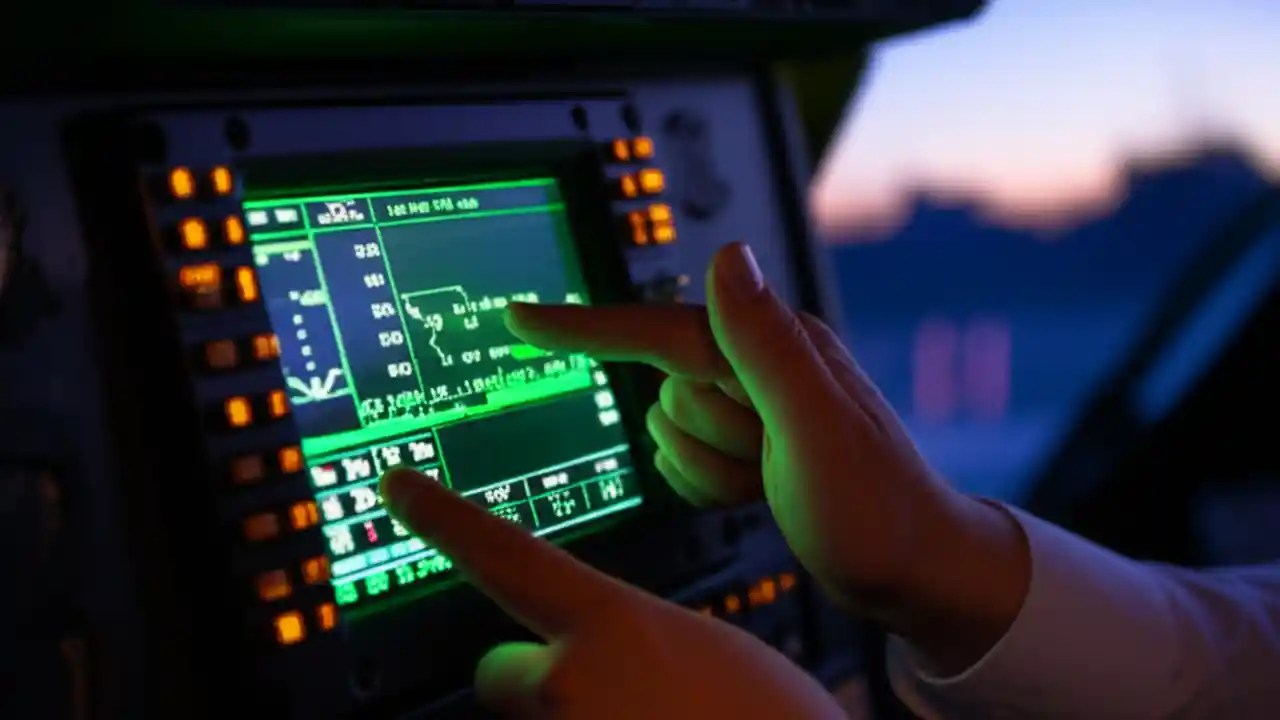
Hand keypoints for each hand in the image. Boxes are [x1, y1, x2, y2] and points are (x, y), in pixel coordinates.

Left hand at [379, 468, 845, 719]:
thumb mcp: (715, 652)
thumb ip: (639, 642)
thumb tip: (615, 658)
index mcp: (610, 625)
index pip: (504, 556)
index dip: (444, 517)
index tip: (395, 486)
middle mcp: (565, 684)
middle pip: (502, 670)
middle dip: (537, 679)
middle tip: (614, 699)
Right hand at [505, 242, 1029, 671]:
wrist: (914, 572)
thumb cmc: (876, 508)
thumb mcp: (815, 427)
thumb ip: (764, 342)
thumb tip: (727, 256)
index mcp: (776, 345)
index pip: (658, 329)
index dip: (585, 326)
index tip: (519, 316)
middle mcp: (765, 364)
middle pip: (664, 392)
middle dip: (705, 439)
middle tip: (768, 459)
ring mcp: (758, 405)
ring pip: (670, 432)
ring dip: (710, 468)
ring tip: (770, 479)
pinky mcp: (754, 442)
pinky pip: (685, 463)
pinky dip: (711, 485)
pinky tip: (760, 492)